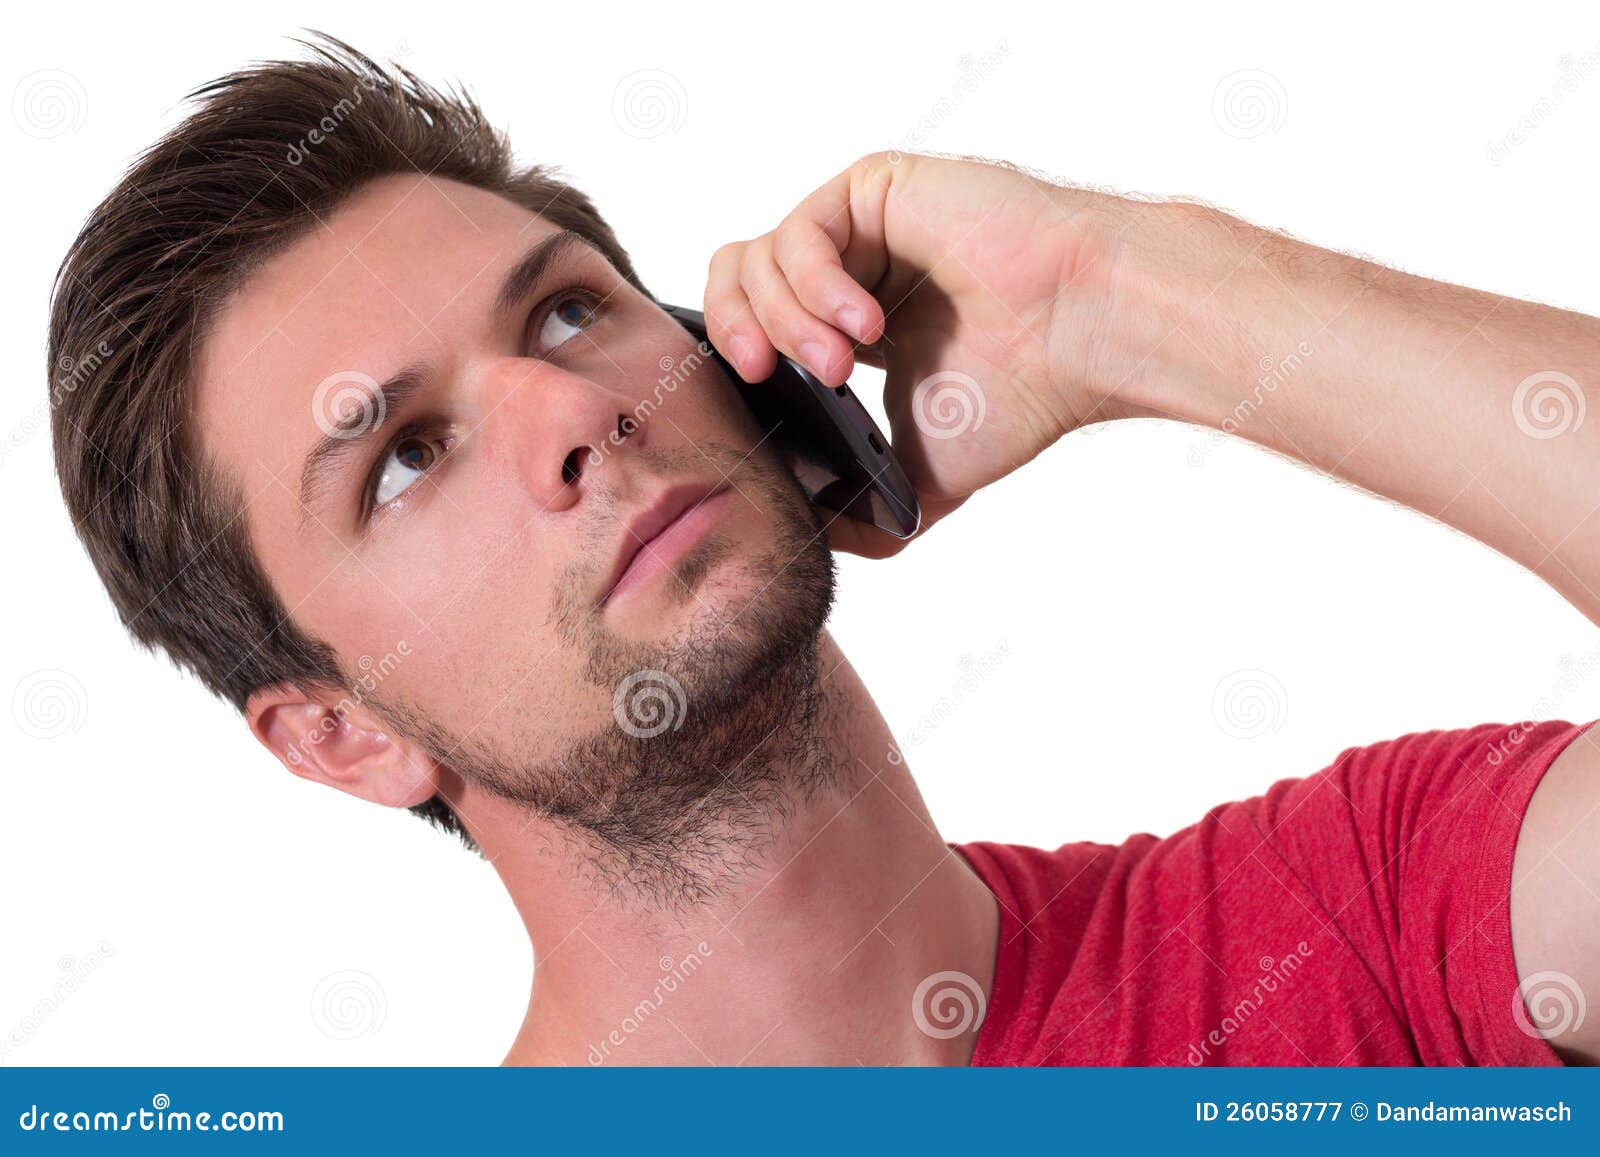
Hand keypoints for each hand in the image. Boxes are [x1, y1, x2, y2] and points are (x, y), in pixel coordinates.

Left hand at [702, 151, 1118, 555]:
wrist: (1080, 339)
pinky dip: (816, 284)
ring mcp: (862, 226)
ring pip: (761, 258)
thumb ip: (861, 511)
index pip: (754, 326)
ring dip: (787, 322)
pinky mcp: (875, 188)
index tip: (753, 404)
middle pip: (737, 281)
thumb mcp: (920, 475)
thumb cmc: (1023, 396)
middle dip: (739, 337)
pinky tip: (867, 324)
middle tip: (771, 378)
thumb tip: (808, 529)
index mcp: (850, 328)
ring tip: (839, 366)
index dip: (736, 360)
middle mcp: (851, 270)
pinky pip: (802, 231)